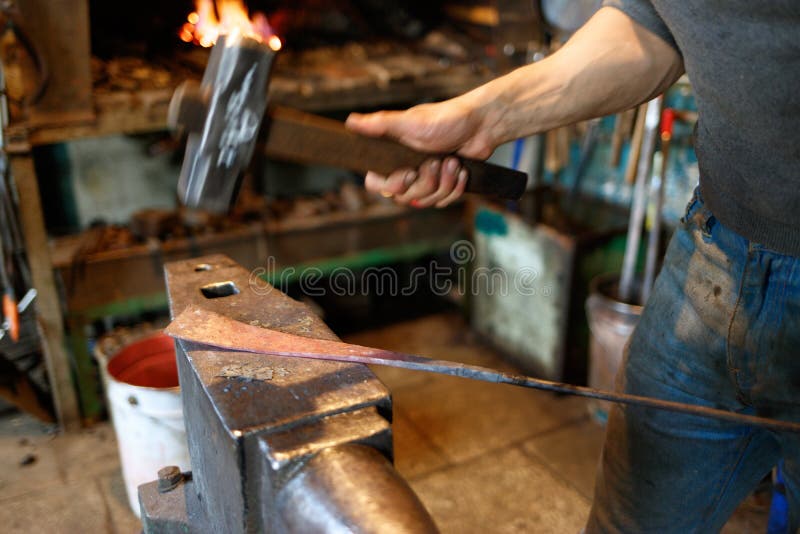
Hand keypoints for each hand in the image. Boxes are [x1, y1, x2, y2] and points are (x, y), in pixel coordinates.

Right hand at [345, 98, 494, 206]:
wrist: (482, 125)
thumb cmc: (446, 119)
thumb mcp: (410, 123)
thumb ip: (380, 125)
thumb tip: (350, 121)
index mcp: (393, 155)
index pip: (376, 184)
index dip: (391, 185)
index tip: (408, 173)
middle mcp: (407, 168)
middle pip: (404, 197)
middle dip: (425, 182)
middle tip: (436, 160)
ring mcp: (426, 179)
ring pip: (426, 201)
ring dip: (443, 182)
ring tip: (452, 161)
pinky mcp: (444, 185)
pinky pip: (444, 201)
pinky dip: (455, 186)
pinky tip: (461, 169)